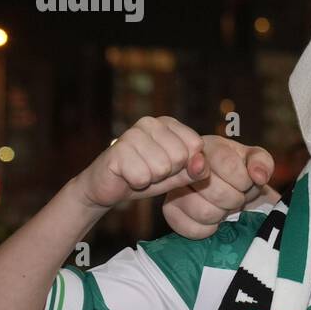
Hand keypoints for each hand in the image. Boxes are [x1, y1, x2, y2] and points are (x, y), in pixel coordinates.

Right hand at [75, 116, 207, 209]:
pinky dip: (137, 184)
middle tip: (151, 171)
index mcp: (168, 123)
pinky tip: (127, 176)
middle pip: (180, 156)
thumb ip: (196, 169)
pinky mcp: (117, 150)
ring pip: (162, 168)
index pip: (196, 145)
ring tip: (139, 172)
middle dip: (168, 173)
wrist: (109, 187)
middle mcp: (150, 122)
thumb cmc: (148, 177)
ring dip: (151, 179)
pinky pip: (142, 177)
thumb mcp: (178, 175)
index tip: (169, 165)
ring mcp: (132, 134)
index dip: (185, 164)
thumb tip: (201, 163)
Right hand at [161, 135, 277, 238]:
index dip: (244, 180)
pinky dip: (209, 228)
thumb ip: (262, 162)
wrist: (229, 187)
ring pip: (204, 212)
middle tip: (236, 196)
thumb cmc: (240, 170)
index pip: (227, 165)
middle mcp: (185, 165)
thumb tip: (258, 176)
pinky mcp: (170, 211)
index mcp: (207, 147)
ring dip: (222, 213)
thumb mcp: (255, 159)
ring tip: (224, 206)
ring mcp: (174, 189)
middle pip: (217, 192)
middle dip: (235, 198)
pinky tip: (213, 219)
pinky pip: (192, 229)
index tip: (247, 182)